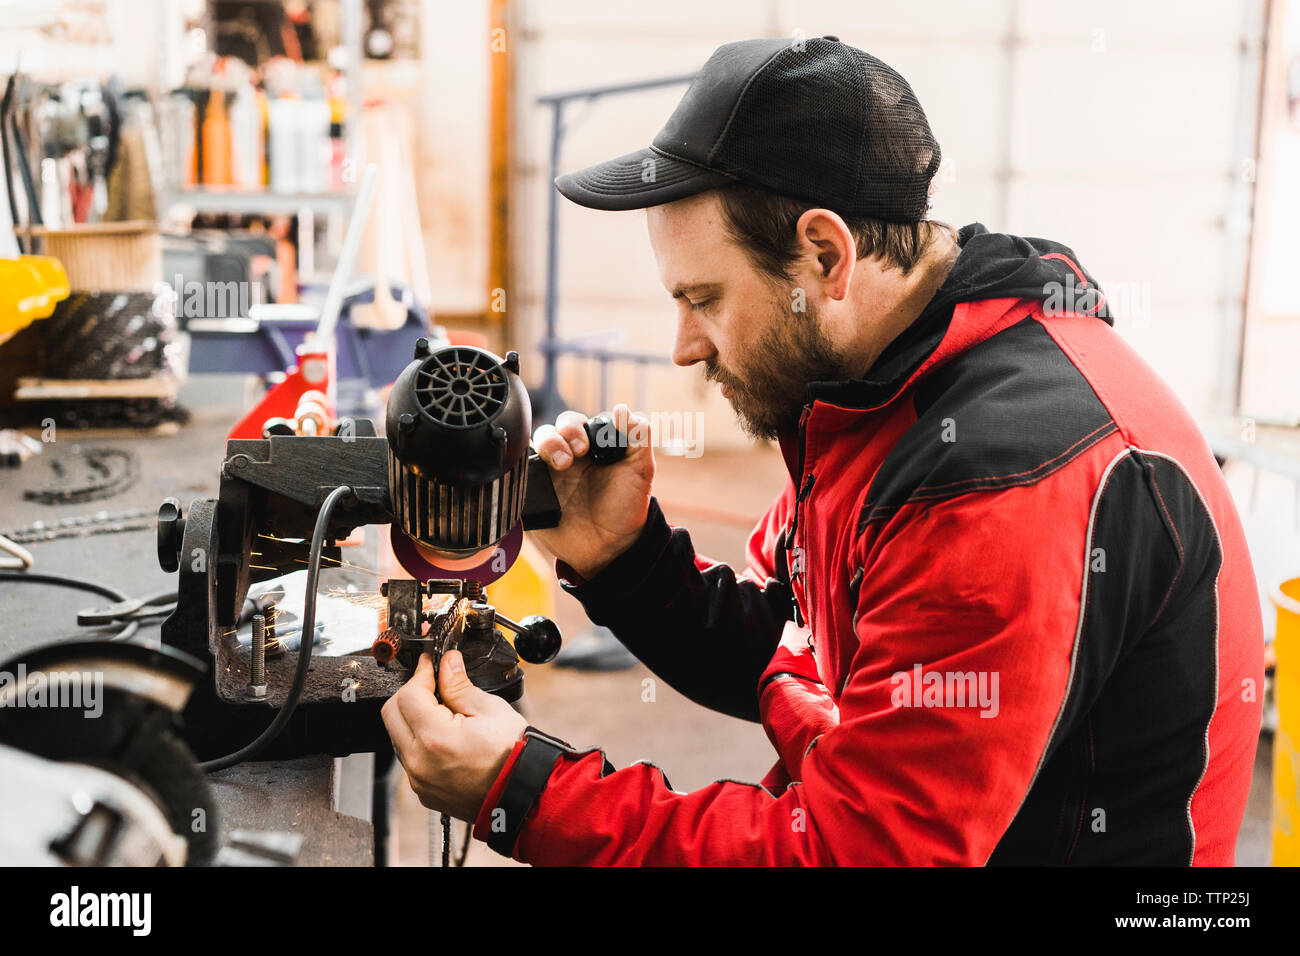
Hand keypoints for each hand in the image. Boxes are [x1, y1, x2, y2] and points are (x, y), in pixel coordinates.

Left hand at [382, 649, 527, 821]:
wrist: (524, 793)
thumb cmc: (514, 755)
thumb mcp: (490, 709)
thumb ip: (459, 685)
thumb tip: (447, 663)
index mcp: (435, 738)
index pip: (408, 695)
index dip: (420, 674)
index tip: (430, 665)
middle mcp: (419, 762)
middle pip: (392, 714)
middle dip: (410, 693)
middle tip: (433, 684)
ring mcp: (419, 780)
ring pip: (397, 736)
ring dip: (412, 718)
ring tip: (442, 711)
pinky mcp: (424, 791)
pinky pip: (409, 758)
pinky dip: (419, 741)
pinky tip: (443, 735)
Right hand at [529, 403, 654, 577]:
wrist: (610, 548)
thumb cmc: (626, 506)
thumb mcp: (641, 469)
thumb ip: (638, 436)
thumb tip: (623, 409)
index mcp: (589, 448)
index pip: (573, 424)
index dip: (576, 427)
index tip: (586, 444)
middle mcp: (566, 459)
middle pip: (549, 432)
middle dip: (559, 437)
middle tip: (575, 454)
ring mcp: (548, 477)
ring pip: (532, 449)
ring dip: (545, 446)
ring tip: (561, 464)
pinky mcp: (534, 497)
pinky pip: (518, 478)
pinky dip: (520, 473)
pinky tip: (535, 477)